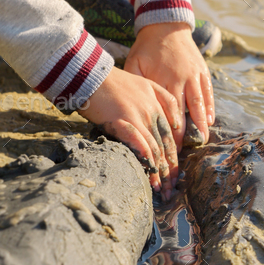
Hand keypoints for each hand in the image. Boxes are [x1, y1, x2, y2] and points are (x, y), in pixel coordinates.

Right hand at [77, 67, 179, 199]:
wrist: (89, 72)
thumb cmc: (110, 81)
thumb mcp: (143, 83)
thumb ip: (162, 101)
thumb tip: (173, 124)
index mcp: (158, 103)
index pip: (171, 136)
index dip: (173, 158)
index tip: (174, 176)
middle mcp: (152, 110)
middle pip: (166, 145)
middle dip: (169, 171)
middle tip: (172, 191)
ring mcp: (139, 115)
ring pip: (155, 148)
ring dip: (159, 172)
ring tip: (162, 190)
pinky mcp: (124, 120)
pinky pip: (140, 145)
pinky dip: (147, 161)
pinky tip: (149, 175)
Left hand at [124, 22, 214, 151]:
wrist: (166, 25)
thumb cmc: (147, 47)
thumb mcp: (135, 62)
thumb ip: (136, 83)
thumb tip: (132, 106)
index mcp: (165, 79)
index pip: (168, 112)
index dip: (169, 131)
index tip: (168, 146)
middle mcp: (182, 79)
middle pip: (185, 112)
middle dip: (185, 133)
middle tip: (184, 151)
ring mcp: (194, 75)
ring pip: (200, 103)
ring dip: (201, 123)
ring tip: (203, 139)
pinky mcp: (203, 71)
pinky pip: (208, 92)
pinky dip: (209, 107)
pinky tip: (210, 120)